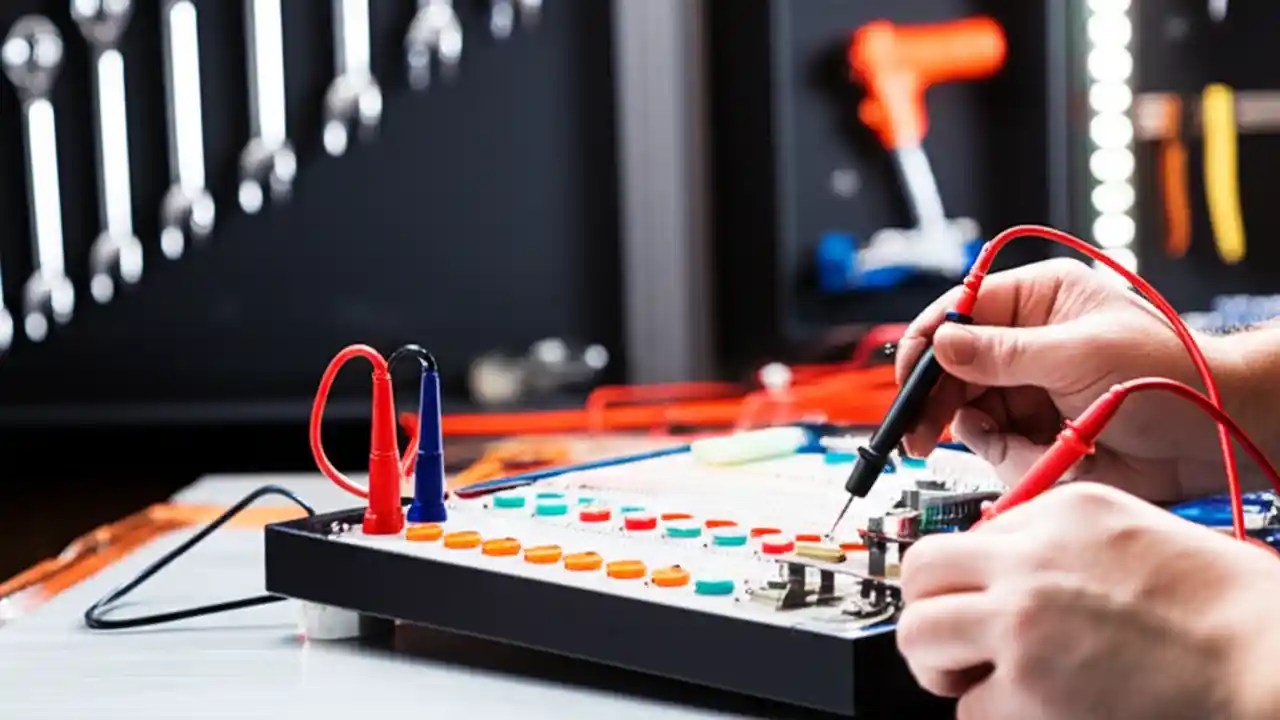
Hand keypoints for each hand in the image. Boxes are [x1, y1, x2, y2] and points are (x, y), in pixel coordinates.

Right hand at [896, 257, 1238, 502]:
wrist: (1212, 437)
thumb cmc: (1169, 377)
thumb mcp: (1079, 355)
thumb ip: (1004, 352)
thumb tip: (943, 343)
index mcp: (1038, 300)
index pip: (959, 311)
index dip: (927, 343)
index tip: (907, 378)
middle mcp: (1025, 339)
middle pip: (951, 364)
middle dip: (935, 399)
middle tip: (917, 434)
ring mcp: (1028, 385)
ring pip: (968, 408)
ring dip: (980, 430)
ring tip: (1017, 443)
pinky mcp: (1034, 428)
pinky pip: (994, 441)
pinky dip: (1005, 452)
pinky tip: (1035, 453)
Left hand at [896, 482, 1279, 719]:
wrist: (1271, 662)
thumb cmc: (1230, 610)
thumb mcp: (1137, 536)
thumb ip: (1063, 546)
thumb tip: (1005, 569)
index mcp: (1061, 513)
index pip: (969, 535)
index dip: (972, 579)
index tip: (978, 601)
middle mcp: (1029, 560)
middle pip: (920, 572)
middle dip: (929, 610)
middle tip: (955, 643)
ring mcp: (1020, 624)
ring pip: (919, 636)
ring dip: (941, 665)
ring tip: (980, 682)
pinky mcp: (1024, 690)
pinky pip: (969, 709)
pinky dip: (993, 716)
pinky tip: (1038, 713)